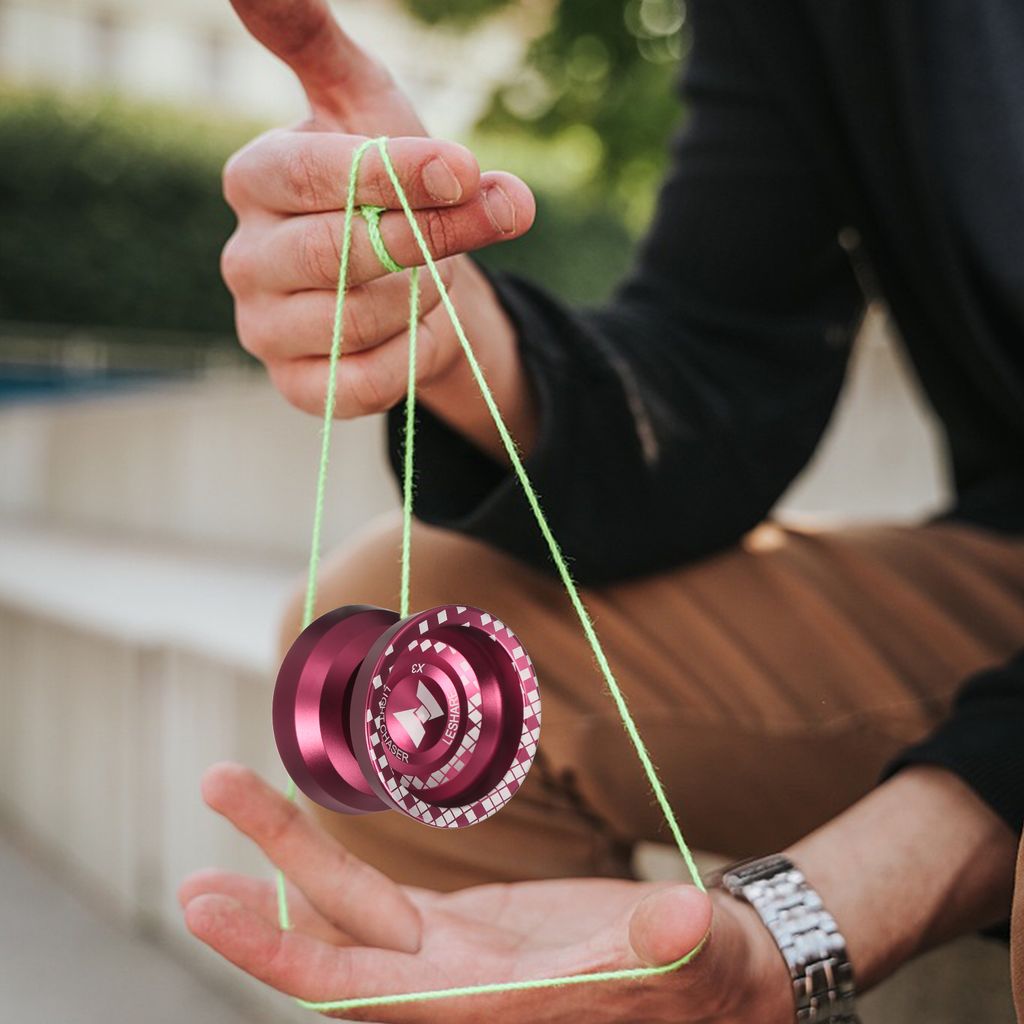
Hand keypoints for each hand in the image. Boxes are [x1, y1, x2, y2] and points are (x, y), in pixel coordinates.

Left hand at [181, 764, 791, 1022]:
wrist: (710, 969)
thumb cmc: (707, 973)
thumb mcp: (693, 952)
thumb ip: (668, 939)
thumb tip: (682, 916)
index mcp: (488, 1005)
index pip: (360, 990)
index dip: (279, 955)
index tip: (209, 909)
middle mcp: (453, 986)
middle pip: (334, 945)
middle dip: (260, 903)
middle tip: (196, 853)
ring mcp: (455, 953)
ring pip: (352, 909)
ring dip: (289, 860)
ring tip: (231, 792)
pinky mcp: (468, 928)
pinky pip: (383, 900)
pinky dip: (335, 871)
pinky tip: (298, 842)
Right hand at [223, 0, 538, 458]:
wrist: (408, 274)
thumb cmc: (388, 180)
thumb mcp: (368, 102)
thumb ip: (315, 42)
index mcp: (254, 177)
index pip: (313, 175)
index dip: (397, 173)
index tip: (466, 168)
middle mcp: (245, 258)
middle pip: (341, 253)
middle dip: (432, 237)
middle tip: (496, 215)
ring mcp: (264, 330)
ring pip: (360, 323)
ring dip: (425, 296)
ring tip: (431, 274)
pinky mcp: (298, 388)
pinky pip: (366, 385)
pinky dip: (415, 355)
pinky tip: (418, 325)